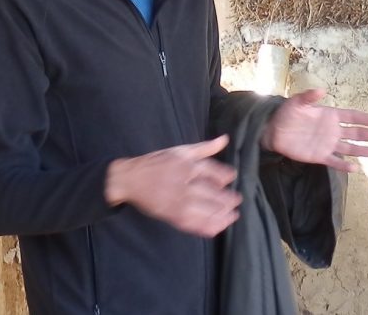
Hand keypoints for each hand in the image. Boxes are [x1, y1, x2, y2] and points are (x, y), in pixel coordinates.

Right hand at [105, 135, 240, 237]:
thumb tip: (225, 139)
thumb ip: (205, 147)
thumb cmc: (157, 163)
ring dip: (222, 215)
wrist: (129, 179)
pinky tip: (218, 227)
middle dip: (228, 199)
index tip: (232, 178)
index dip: (227, 176)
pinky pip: (193, 224)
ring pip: (206, 211)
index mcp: (188, 166)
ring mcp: (178, 201)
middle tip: (237, 200)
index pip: (215, 172)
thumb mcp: (181, 150)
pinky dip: (207, 227)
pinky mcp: (171, 215)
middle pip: (214, 194)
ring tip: (233, 216)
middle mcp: (185, 184)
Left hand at [263, 88, 367, 172]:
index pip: (352, 117)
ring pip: (349, 148)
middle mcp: (333, 130)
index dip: (365, 119)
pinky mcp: (320, 156)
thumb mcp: (297, 102)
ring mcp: (328, 144)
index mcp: (331, 115)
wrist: (274, 130)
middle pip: (355, 133)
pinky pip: (335, 161)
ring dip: (362, 150)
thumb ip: (309, 96)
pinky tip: (355, 168)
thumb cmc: (287, 113)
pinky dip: (344, 165)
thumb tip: (321, 90)